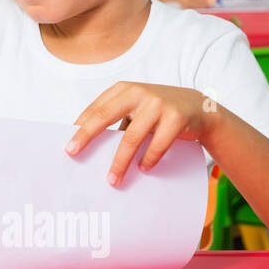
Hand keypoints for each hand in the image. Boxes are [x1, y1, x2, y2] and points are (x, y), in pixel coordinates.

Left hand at [66, 82, 210, 185]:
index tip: (67, 144)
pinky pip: (157, 144)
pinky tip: (143, 169)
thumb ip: (117, 118)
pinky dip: (148, 159)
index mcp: (124, 89)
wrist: (200, 107)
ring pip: (131, 137)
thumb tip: (87, 142)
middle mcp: (138, 93)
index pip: (95, 109)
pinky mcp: (176, 118)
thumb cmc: (159, 110)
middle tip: (72, 152)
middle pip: (104, 117)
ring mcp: (158, 104)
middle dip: (86, 136)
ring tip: (112, 179)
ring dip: (120, 162)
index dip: (80, 126)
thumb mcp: (137, 107)